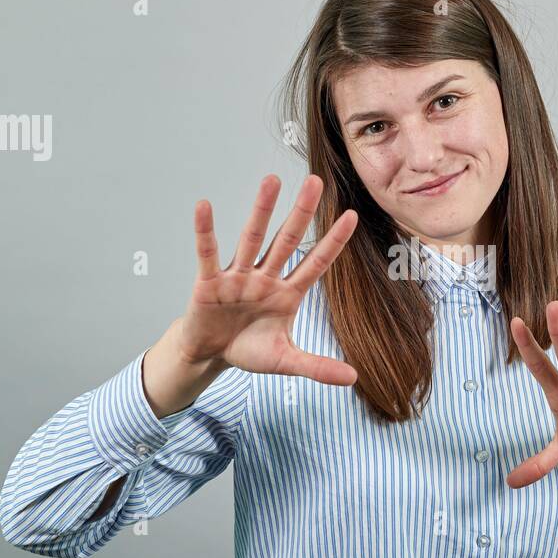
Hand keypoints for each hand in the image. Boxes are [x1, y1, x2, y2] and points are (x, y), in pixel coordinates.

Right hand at [177, 173, 358, 385]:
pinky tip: (204, 206)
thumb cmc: (248, 349)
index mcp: (287, 293)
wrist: (211, 354)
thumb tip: (353, 378)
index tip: (352, 216)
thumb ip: (318, 367)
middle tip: (315, 180)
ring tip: (271, 180)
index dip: (333, 242)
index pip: (316, 263)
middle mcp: (265, 278)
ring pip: (252, 238)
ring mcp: (238, 277)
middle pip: (287, 240)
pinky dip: (205, 231)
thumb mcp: (286, 360)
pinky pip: (208, 253)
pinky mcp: (209, 282)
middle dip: (301, 212)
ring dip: (261, 210)